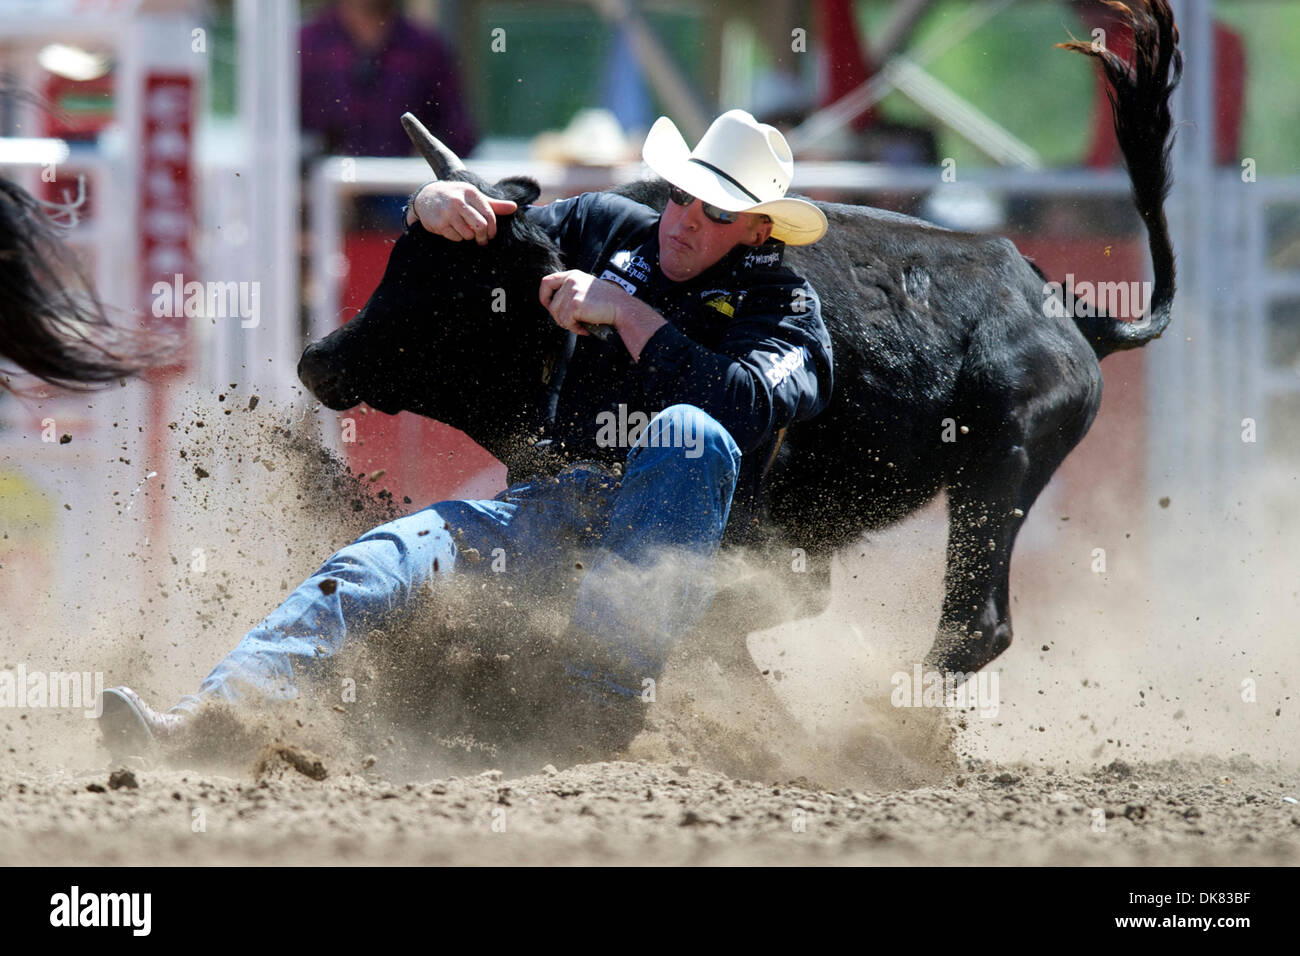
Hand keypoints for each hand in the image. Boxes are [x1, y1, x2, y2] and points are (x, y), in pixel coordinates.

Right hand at [406, 181, 516, 244]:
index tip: (491, 234)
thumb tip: (514, 207)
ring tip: (464, 231)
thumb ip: (493, 204)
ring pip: (468, 234)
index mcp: (470, 193)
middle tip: (482, 241)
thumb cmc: (456, 197)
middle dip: (483, 237)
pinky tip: (452, 230)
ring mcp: (447, 213)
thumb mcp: (473, 196)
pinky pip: (456, 238)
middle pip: (480, 226)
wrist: (426, 196)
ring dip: (469, 237)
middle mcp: (458, 201)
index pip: (489, 214)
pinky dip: (457, 237)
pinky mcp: (439, 223)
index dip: (493, 228)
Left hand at [539, 270, 667, 359]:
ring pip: (557, 315)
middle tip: (573, 323)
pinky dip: (575, 329)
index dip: (544, 296)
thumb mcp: (586, 289)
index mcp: (572, 275)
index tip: (549, 306)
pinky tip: (585, 328)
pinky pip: (566, 322)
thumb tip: (553, 307)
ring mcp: (572, 291)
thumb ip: (571, 292)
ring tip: (581, 325)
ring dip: (568, 324)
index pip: (547, 282)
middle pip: (551, 304)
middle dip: (560, 318)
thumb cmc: (607, 302)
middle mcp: (571, 280)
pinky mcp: (575, 304)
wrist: (622, 308)